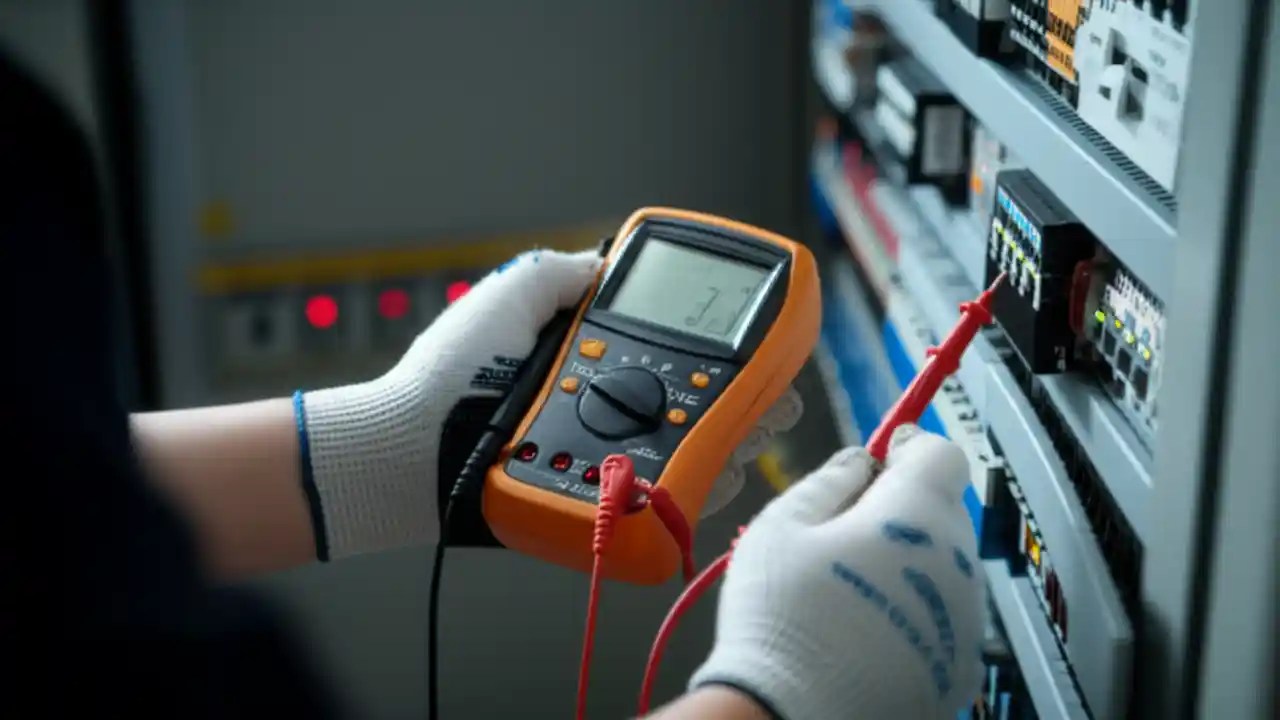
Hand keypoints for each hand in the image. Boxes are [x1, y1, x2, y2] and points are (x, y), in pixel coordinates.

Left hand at [300, 249, 801, 559]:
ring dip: (741, 440)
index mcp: (595, 361)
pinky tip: (728, 470)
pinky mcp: (602, 497)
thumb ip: (561, 273)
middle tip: (778, 398)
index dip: (726, 346)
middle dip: (754, 400)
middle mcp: (610, 407)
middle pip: (702, 406)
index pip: (676, 352)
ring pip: (696, 452)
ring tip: (763, 429)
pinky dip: (705, 486)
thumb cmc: (453, 369)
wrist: (414, 442)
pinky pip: (667, 497)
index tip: (760, 341)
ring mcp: (609, 453)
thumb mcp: (511, 297)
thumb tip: (601, 261)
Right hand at [690, 426, 984, 719]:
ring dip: (909, 563)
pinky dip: (914, 614)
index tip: (879, 459)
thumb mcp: (782, 527)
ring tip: (848, 590)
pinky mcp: (960, 671)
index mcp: (917, 518)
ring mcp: (965, 624)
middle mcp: (958, 566)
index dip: (908, 448)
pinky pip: (944, 620)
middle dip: (901, 508)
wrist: (790, 718)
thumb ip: (829, 480)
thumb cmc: (781, 619)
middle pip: (943, 511)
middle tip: (841, 531)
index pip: (942, 455)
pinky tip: (865, 633)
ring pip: (945, 568)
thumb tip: (858, 461)